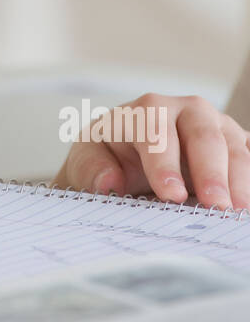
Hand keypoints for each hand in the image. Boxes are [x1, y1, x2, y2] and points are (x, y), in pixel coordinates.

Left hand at [50, 93, 249, 211]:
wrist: (129, 155)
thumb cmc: (110, 155)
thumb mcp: (88, 159)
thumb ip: (93, 169)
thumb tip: (109, 182)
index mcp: (146, 110)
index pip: (156, 131)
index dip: (164, 163)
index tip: (171, 195)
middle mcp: (185, 110)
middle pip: (203, 134)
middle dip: (211, 171)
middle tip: (216, 206)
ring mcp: (215, 124)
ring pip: (233, 144)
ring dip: (238, 178)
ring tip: (238, 211)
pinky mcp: (233, 142)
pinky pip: (248, 153)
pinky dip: (249, 176)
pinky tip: (246, 201)